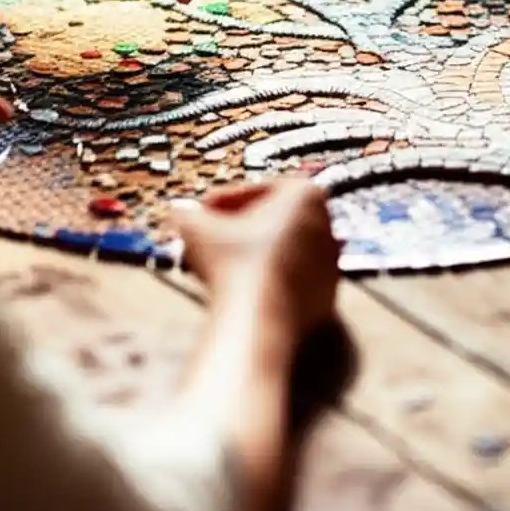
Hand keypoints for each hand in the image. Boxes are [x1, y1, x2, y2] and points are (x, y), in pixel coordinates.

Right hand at [172, 180, 340, 338]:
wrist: (257, 319)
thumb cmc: (232, 262)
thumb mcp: (195, 226)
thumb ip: (187, 213)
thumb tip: (179, 213)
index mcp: (305, 195)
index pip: (258, 191)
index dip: (223, 202)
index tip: (202, 212)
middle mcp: (326, 226)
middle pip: (273, 221)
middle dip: (239, 229)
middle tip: (209, 238)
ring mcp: (330, 263)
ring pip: (281, 253)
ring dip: (250, 256)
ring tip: (217, 266)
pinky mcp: (326, 296)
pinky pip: (289, 282)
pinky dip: (266, 282)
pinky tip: (237, 289)